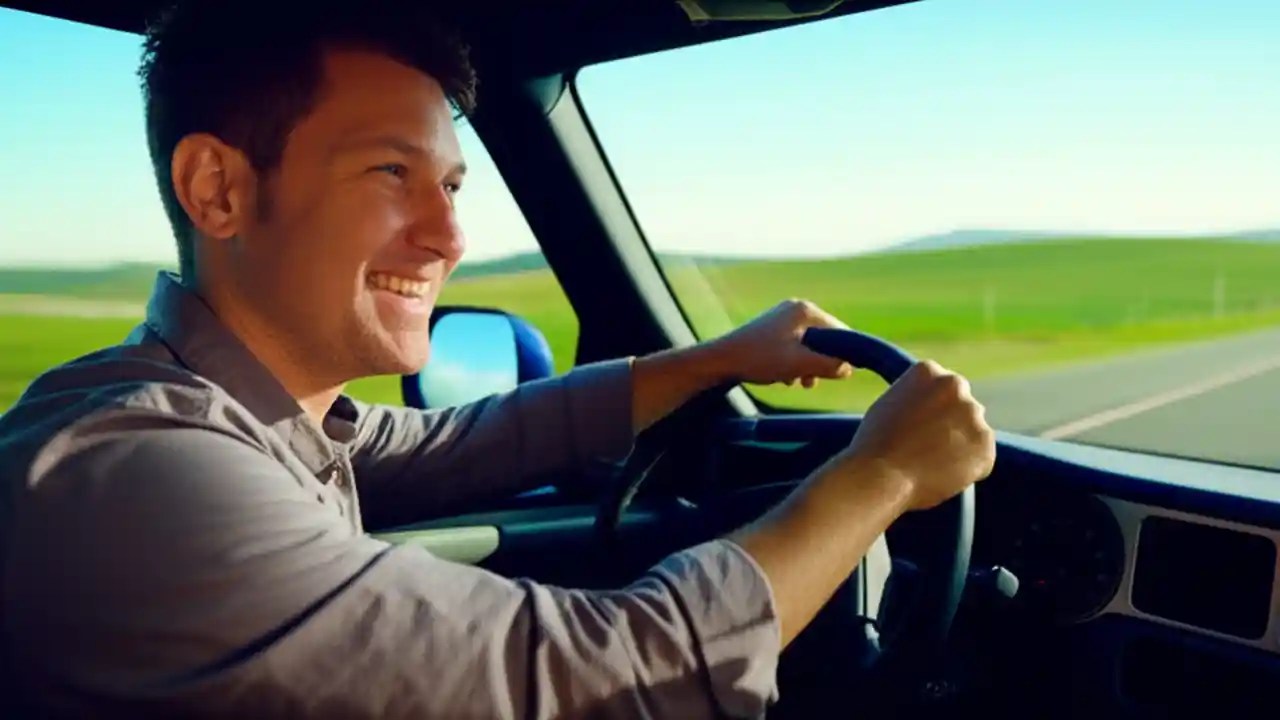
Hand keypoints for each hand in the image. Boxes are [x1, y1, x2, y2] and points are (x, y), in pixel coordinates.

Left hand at [709, 299, 854, 388]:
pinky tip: (784, 377)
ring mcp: (783, 318)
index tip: (839, 376)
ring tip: (796, 381)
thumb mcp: (800, 365)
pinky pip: (794, 346)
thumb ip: (829, 366)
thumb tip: (849, 369)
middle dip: (821, 362)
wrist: (720, 360)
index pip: (840, 331)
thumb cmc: (759, 359)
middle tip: (810, 381)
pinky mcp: (772, 329)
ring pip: (809, 345)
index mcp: (805, 310)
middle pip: (825, 339)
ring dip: (807, 366)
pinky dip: (794, 362)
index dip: (844, 355)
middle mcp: (796, 308)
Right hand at [838, 359, 994, 509]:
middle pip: (963, 405)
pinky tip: (942, 474)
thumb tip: (932, 409)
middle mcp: (955, 385)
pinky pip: (981, 459)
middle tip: (928, 448)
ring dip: (961, 446)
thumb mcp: (889, 404)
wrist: (881, 477)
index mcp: (928, 370)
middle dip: (952, 424)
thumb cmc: (874, 446)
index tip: (919, 427)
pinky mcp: (986, 444)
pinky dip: (968, 469)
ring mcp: (973, 414)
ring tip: (930, 464)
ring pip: (974, 432)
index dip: (932, 411)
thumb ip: (916, 399)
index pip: (943, 387)